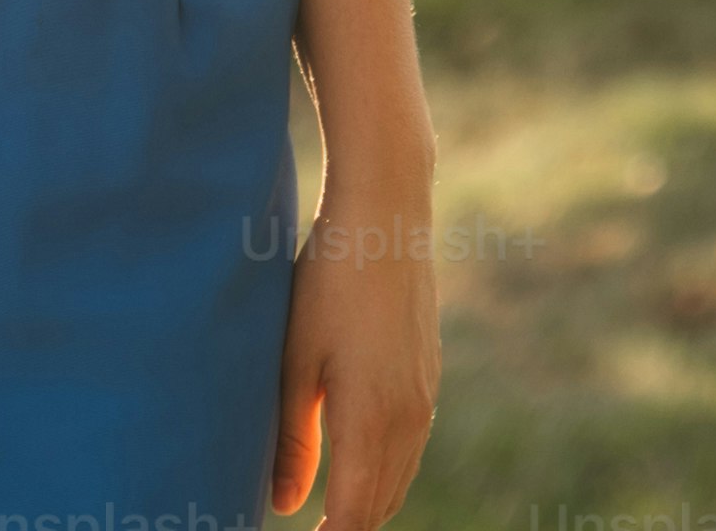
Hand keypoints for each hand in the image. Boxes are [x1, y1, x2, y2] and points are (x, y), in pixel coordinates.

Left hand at [274, 195, 442, 521]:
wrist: (386, 216)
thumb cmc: (328, 283)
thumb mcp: (295, 363)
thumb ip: (290, 440)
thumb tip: (286, 505)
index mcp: (372, 421)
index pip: (357, 516)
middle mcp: (409, 418)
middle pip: (383, 506)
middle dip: (350, 527)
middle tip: (312, 529)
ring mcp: (425, 396)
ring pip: (400, 477)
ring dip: (368, 501)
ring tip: (326, 509)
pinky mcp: (429, 374)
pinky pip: (411, 445)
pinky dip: (385, 469)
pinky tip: (354, 459)